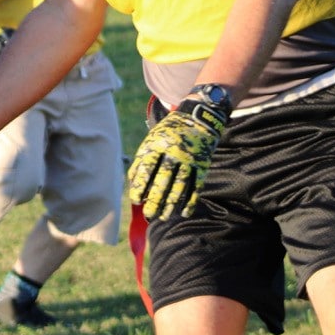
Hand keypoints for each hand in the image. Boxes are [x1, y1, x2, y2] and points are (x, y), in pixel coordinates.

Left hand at [129, 100, 227, 219]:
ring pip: (180, 185)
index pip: (147, 168)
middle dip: (155, 199)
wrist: (197, 118)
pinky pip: (196, 186)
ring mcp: (189, 159)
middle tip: (148, 214)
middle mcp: (174, 152)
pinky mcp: (202, 165)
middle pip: (163, 180)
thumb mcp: (151, 141)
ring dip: (172, 204)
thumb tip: (132, 185)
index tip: (135, 200)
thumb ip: (141, 160)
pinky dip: (191, 201)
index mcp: (157, 145)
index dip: (140, 186)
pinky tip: (184, 212)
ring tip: (164, 217)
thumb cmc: (167, 134)